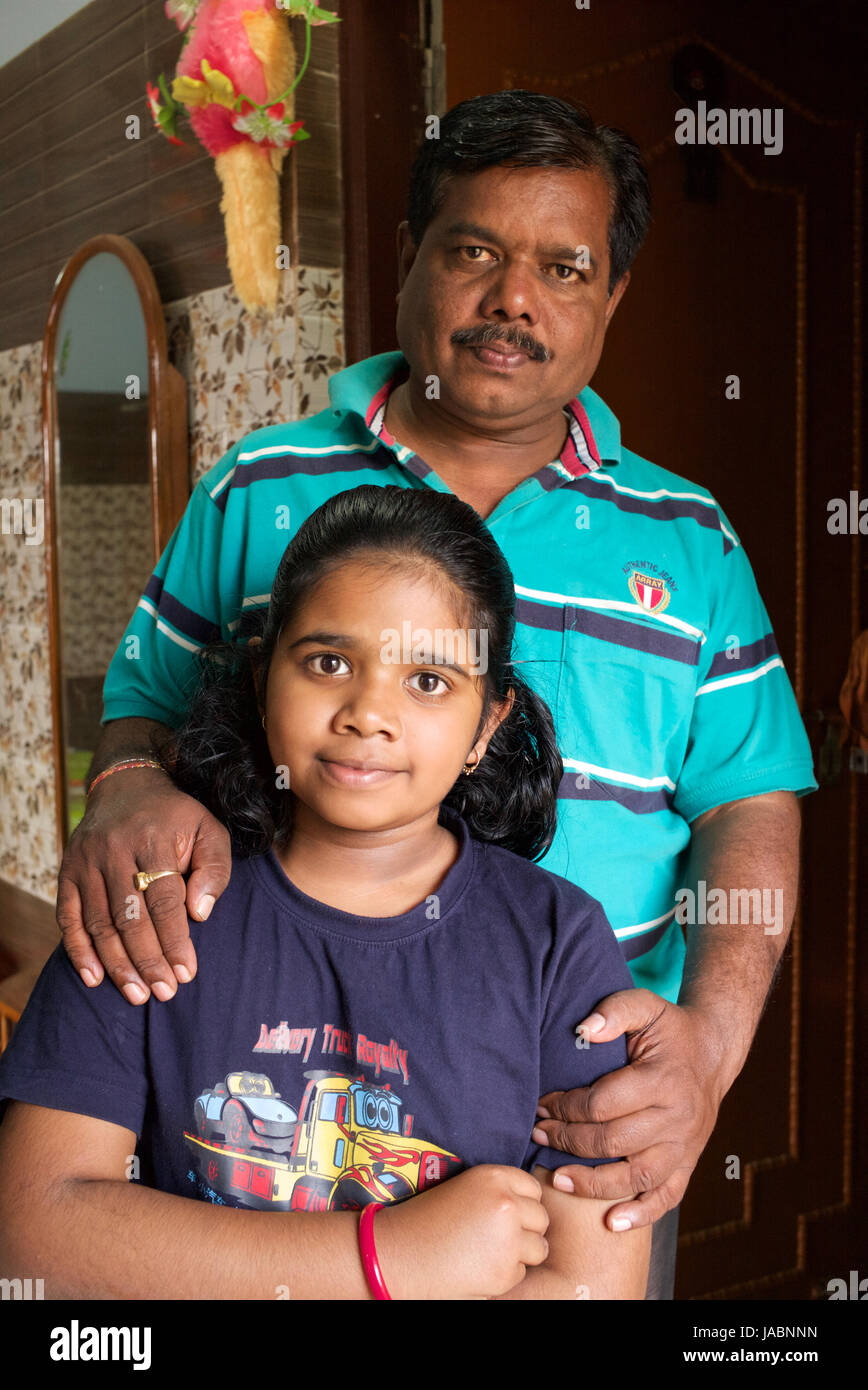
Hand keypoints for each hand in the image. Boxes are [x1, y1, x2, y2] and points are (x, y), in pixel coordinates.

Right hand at [56, 768, 230, 1003]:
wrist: (127, 786)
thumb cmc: (175, 817)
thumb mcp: (209, 830)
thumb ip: (214, 868)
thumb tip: (200, 913)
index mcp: (153, 839)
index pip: (164, 900)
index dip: (175, 940)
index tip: (186, 972)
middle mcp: (114, 850)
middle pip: (130, 916)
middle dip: (148, 960)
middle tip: (164, 992)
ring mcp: (86, 862)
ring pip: (100, 922)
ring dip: (117, 964)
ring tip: (138, 994)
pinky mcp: (67, 872)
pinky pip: (69, 917)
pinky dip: (79, 950)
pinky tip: (94, 977)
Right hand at [375, 1165, 548, 1299]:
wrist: (398, 1254)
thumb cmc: (427, 1220)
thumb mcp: (464, 1188)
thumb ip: (497, 1191)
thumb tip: (530, 1203)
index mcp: (493, 1176)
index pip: (533, 1188)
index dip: (521, 1204)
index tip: (504, 1214)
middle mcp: (506, 1203)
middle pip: (541, 1218)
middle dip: (525, 1230)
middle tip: (495, 1238)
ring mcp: (508, 1238)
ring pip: (539, 1248)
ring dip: (520, 1254)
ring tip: (487, 1253)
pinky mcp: (505, 1271)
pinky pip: (521, 1273)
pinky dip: (505, 1275)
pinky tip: (478, 1268)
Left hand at [533, 990, 725, 1229]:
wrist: (714, 1052)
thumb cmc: (670, 1029)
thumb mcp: (646, 1006)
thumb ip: (614, 1011)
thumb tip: (582, 1030)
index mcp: (663, 1079)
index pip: (603, 1103)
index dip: (565, 1107)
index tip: (541, 1105)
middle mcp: (677, 1117)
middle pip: (613, 1142)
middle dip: (568, 1141)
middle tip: (538, 1135)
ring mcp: (685, 1145)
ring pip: (636, 1175)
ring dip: (593, 1183)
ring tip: (556, 1178)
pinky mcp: (689, 1162)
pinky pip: (667, 1196)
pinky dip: (641, 1213)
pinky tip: (612, 1223)